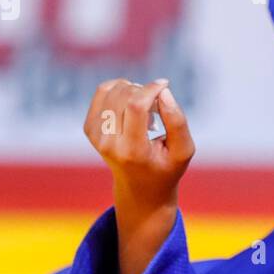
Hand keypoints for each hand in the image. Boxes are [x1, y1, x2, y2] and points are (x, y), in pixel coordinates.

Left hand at [84, 78, 194, 214]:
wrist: (140, 188)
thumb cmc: (166, 167)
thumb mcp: (183, 150)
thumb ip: (178, 121)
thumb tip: (163, 91)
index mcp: (133, 151)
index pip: (135, 107)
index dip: (151, 89)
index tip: (165, 84)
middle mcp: (109, 144)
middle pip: (124, 96)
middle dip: (145, 91)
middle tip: (157, 108)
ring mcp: (96, 136)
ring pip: (113, 90)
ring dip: (134, 91)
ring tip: (146, 110)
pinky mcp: (89, 128)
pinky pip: (103, 92)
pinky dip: (120, 90)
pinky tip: (132, 104)